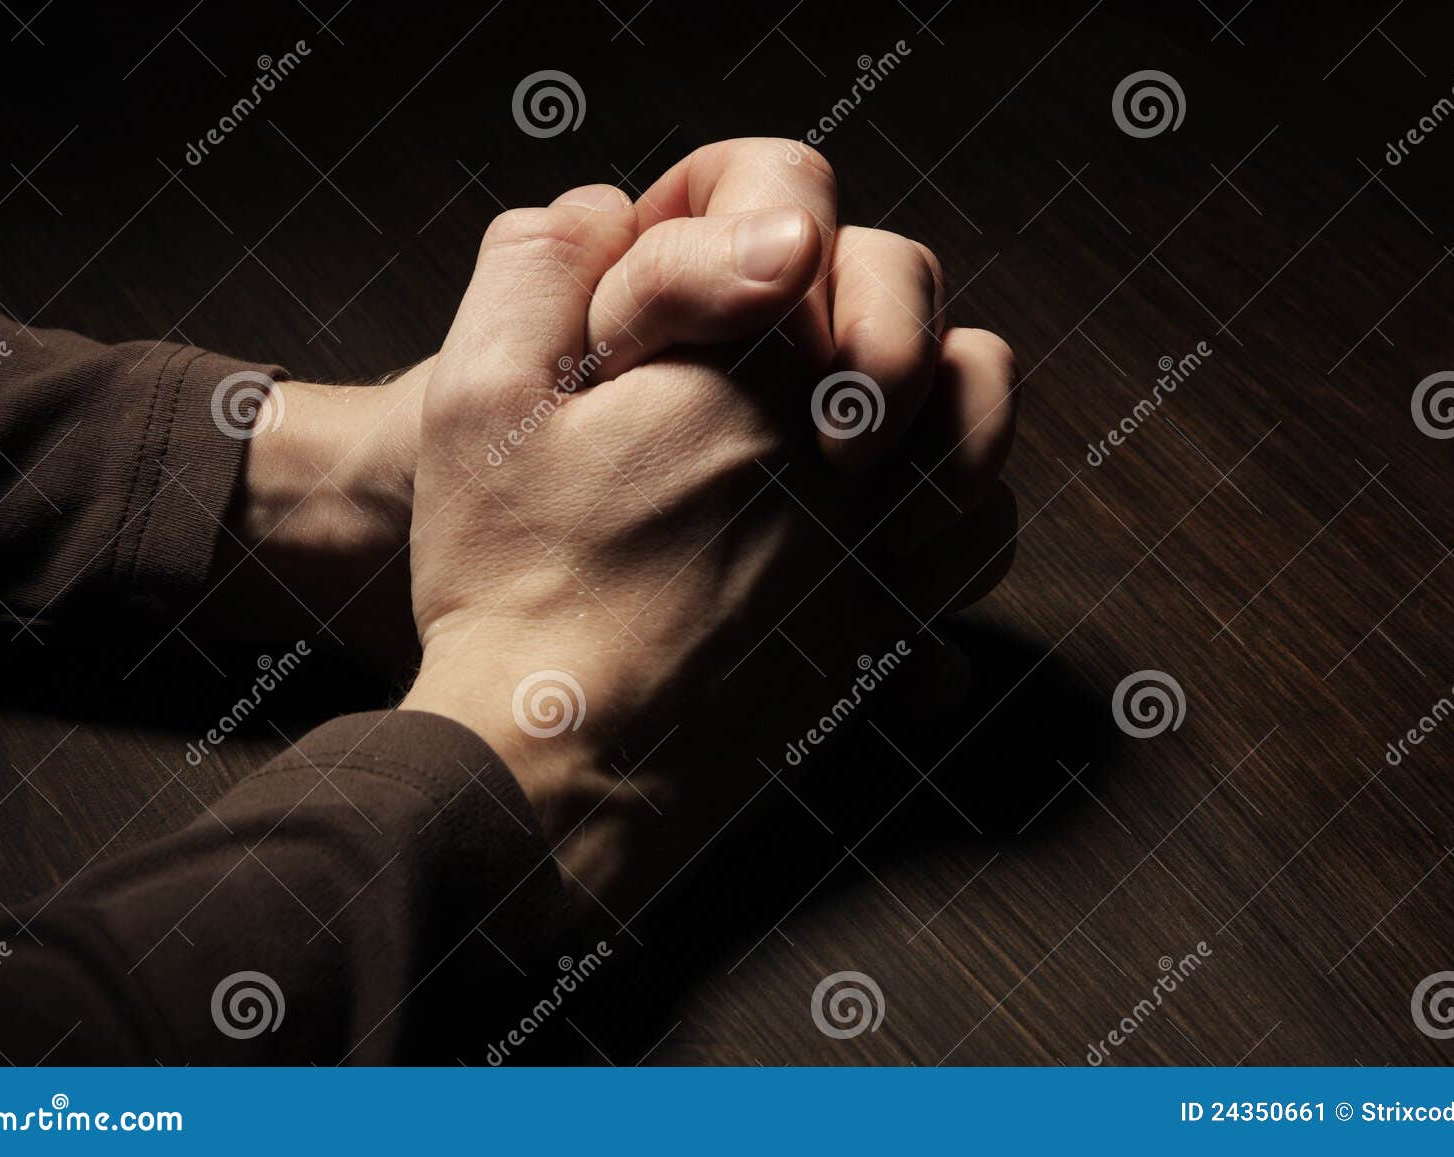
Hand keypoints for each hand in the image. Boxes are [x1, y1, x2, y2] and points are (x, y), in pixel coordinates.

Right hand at [398, 142, 1018, 915]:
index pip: (805, 218)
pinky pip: (979, 530)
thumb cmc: (510, 590)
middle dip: (843, 290)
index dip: (750, 221)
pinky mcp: (891, 625)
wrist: (554, 766)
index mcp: (742, 375)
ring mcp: (881, 542)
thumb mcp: (473, 405)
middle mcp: (840, 450)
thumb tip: (603, 204)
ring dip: (924, 379)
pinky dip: (954, 492)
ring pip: (973, 403)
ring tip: (851, 405)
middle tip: (773, 339)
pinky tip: (884, 504)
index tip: (712, 276)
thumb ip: (535, 272)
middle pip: (909, 295)